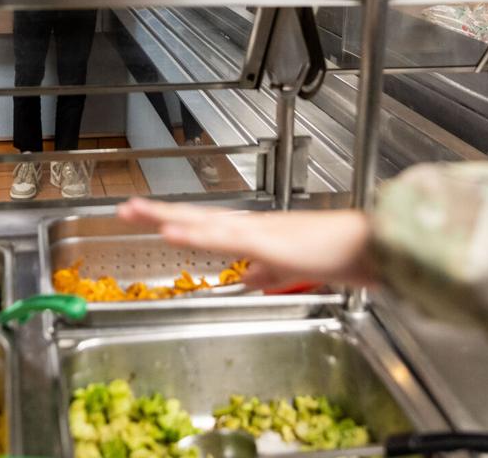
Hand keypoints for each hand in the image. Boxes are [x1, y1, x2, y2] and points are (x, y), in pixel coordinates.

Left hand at [116, 197, 373, 288]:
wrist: (364, 247)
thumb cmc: (333, 253)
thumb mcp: (287, 268)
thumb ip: (264, 272)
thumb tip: (246, 279)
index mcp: (252, 233)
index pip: (202, 224)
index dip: (172, 219)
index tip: (143, 217)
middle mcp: (249, 226)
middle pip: (194, 216)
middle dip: (157, 212)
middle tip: (124, 208)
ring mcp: (257, 232)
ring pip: (203, 223)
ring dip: (169, 218)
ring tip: (138, 214)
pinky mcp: (267, 243)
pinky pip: (226, 239)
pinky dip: (198, 235)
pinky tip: (176, 233)